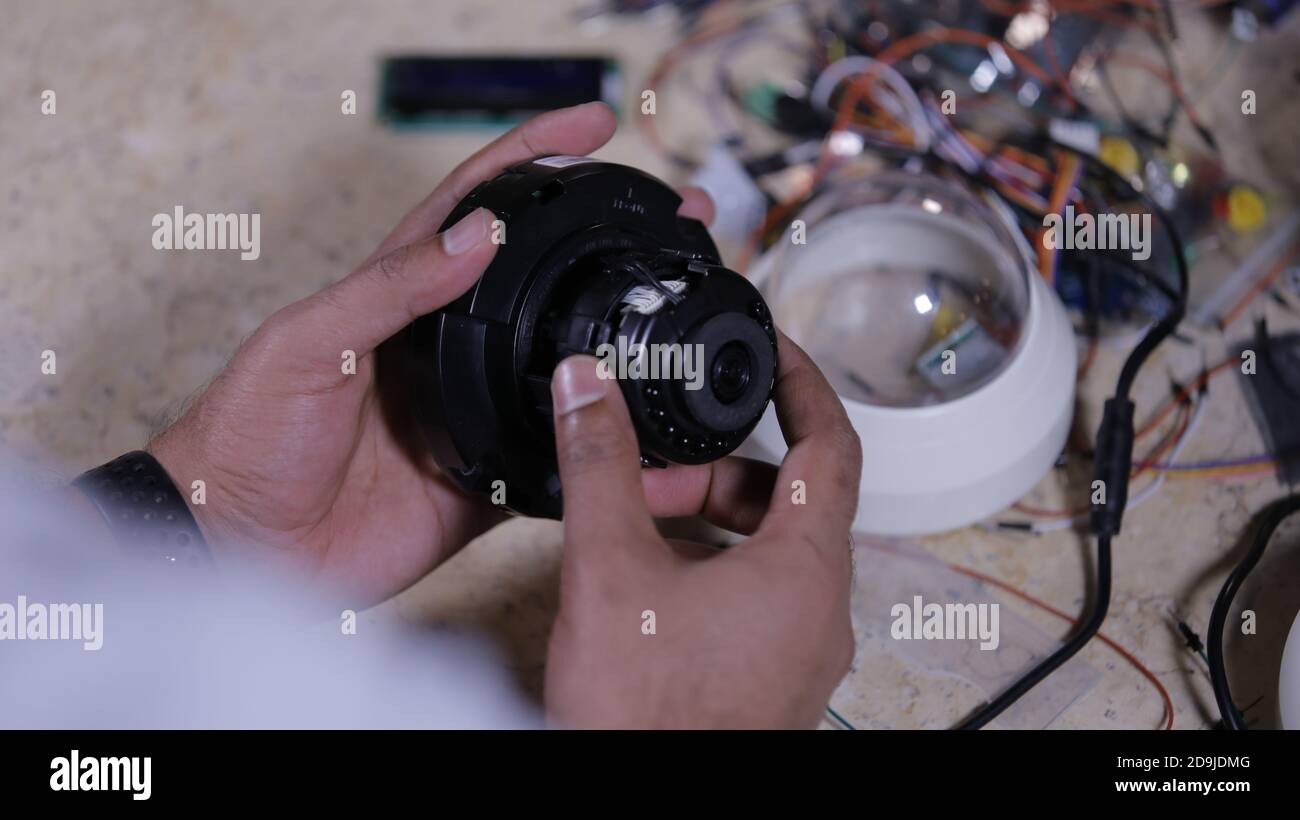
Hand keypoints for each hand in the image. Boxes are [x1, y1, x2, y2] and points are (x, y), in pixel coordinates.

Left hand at [147, 102, 716, 603]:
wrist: (240, 545)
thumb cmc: (247, 433)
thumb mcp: (310, 339)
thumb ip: (392, 285)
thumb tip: (479, 234)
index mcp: (399, 297)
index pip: (478, 211)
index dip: (533, 161)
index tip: (590, 129)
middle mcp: (445, 349)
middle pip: (540, 283)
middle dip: (607, 241)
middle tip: (676, 213)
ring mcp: (470, 413)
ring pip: (561, 366)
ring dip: (621, 338)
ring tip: (684, 301)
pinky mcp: (484, 480)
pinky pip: (556, 461)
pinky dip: (602, 448)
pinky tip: (649, 432)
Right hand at [544, 334, 861, 727]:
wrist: (642, 805)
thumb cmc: (646, 717)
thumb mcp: (611, 568)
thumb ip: (599, 465)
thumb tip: (586, 387)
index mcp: (806, 567)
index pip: (832, 442)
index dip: (803, 384)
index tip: (775, 352)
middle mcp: (822, 610)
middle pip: (789, 499)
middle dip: (715, 472)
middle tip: (646, 471)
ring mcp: (803, 652)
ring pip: (770, 553)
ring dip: (707, 523)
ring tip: (634, 526)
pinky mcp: (774, 682)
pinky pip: (759, 599)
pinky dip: (711, 569)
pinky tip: (649, 584)